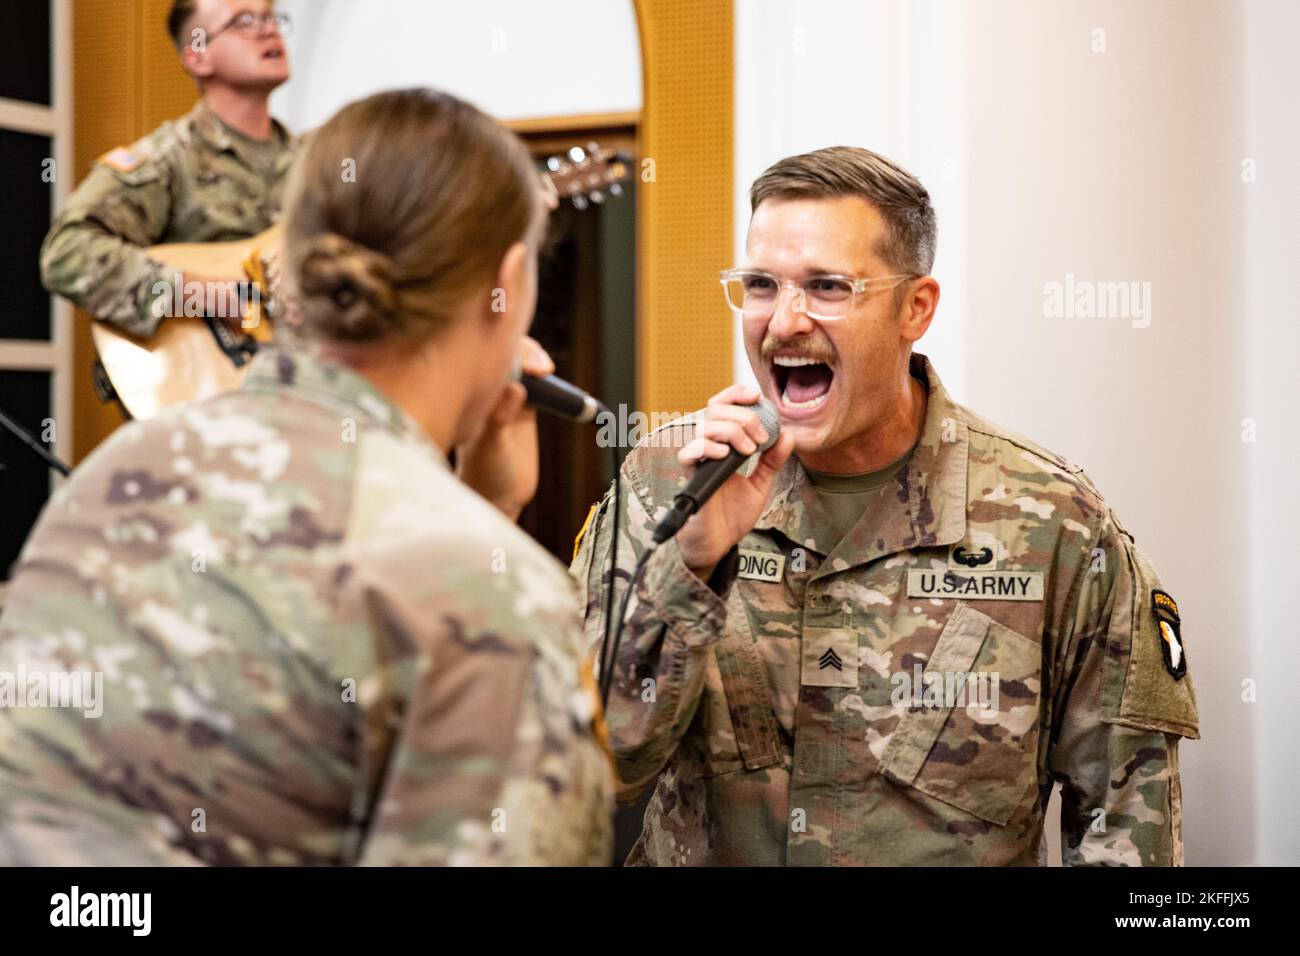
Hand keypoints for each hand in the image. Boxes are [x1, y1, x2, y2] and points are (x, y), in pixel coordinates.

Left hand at [455, 337, 554, 520]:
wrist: (499, 495)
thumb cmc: (484, 473)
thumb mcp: (490, 448)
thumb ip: (499, 419)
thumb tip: (513, 388)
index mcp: (471, 396)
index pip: (486, 360)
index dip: (508, 355)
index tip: (527, 367)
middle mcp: (487, 392)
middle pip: (506, 355)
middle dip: (526, 353)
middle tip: (543, 368)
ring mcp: (507, 397)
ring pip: (523, 365)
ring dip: (537, 361)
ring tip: (546, 370)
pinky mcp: (525, 407)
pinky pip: (537, 384)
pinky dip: (548, 380)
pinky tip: (553, 378)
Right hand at [674, 384, 794, 579]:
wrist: (719, 544)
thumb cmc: (732, 515)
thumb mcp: (760, 484)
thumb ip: (772, 461)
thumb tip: (788, 435)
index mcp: (722, 445)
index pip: (722, 407)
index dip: (735, 395)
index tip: (756, 396)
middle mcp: (707, 449)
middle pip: (715, 411)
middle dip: (743, 417)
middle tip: (761, 438)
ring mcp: (698, 463)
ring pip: (704, 427)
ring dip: (732, 431)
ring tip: (749, 450)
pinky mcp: (690, 479)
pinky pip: (688, 453)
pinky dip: (708, 448)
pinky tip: (725, 455)